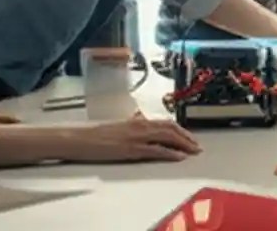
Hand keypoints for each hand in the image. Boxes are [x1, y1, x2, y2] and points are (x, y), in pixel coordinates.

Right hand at [63, 117, 201, 162]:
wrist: (80, 139)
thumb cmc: (96, 134)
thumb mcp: (119, 126)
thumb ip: (133, 124)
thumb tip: (141, 119)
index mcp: (138, 121)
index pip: (166, 123)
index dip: (181, 130)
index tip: (190, 137)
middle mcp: (140, 126)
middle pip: (171, 129)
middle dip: (187, 137)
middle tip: (197, 146)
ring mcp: (136, 137)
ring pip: (167, 137)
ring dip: (183, 144)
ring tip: (193, 151)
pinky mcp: (131, 149)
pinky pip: (155, 150)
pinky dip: (169, 152)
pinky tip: (178, 157)